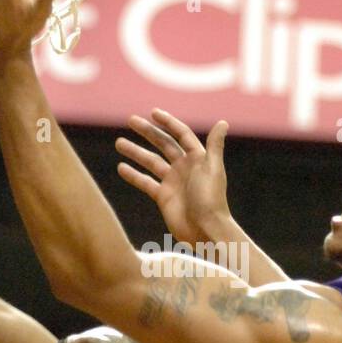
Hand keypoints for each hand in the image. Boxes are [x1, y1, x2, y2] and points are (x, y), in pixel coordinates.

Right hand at [116, 108, 230, 244]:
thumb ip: (214, 145)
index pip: (181, 134)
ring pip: (151, 161)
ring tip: (118, 142)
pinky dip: (133, 175)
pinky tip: (120, 167)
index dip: (168, 122)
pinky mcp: (163, 197)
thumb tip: (222, 122)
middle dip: (147, 132)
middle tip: (130, 120)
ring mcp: (173, 182)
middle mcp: (184, 167)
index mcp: (197, 158)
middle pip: (163, 144)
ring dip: (135, 152)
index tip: (153, 112)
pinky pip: (145, 182)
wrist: (205, 230)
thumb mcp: (212, 169)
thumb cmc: (211, 199)